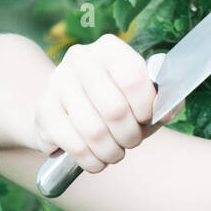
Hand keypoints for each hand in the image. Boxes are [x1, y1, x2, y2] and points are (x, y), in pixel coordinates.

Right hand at [33, 33, 184, 173]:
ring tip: (116, 153)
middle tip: (132, 140)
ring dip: (112, 152)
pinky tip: (97, 159)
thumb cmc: (117, 104)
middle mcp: (80, 58)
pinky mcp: (44, 109)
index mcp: (110, 49)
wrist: (68, 110)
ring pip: (94, 132)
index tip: (146, 119)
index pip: (134, 80)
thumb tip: (166, 111)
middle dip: (130, 135)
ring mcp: (57, 82)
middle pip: (115, 109)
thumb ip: (165, 100)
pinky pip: (75, 146)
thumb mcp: (144, 98)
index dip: (146, 109)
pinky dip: (92, 161)